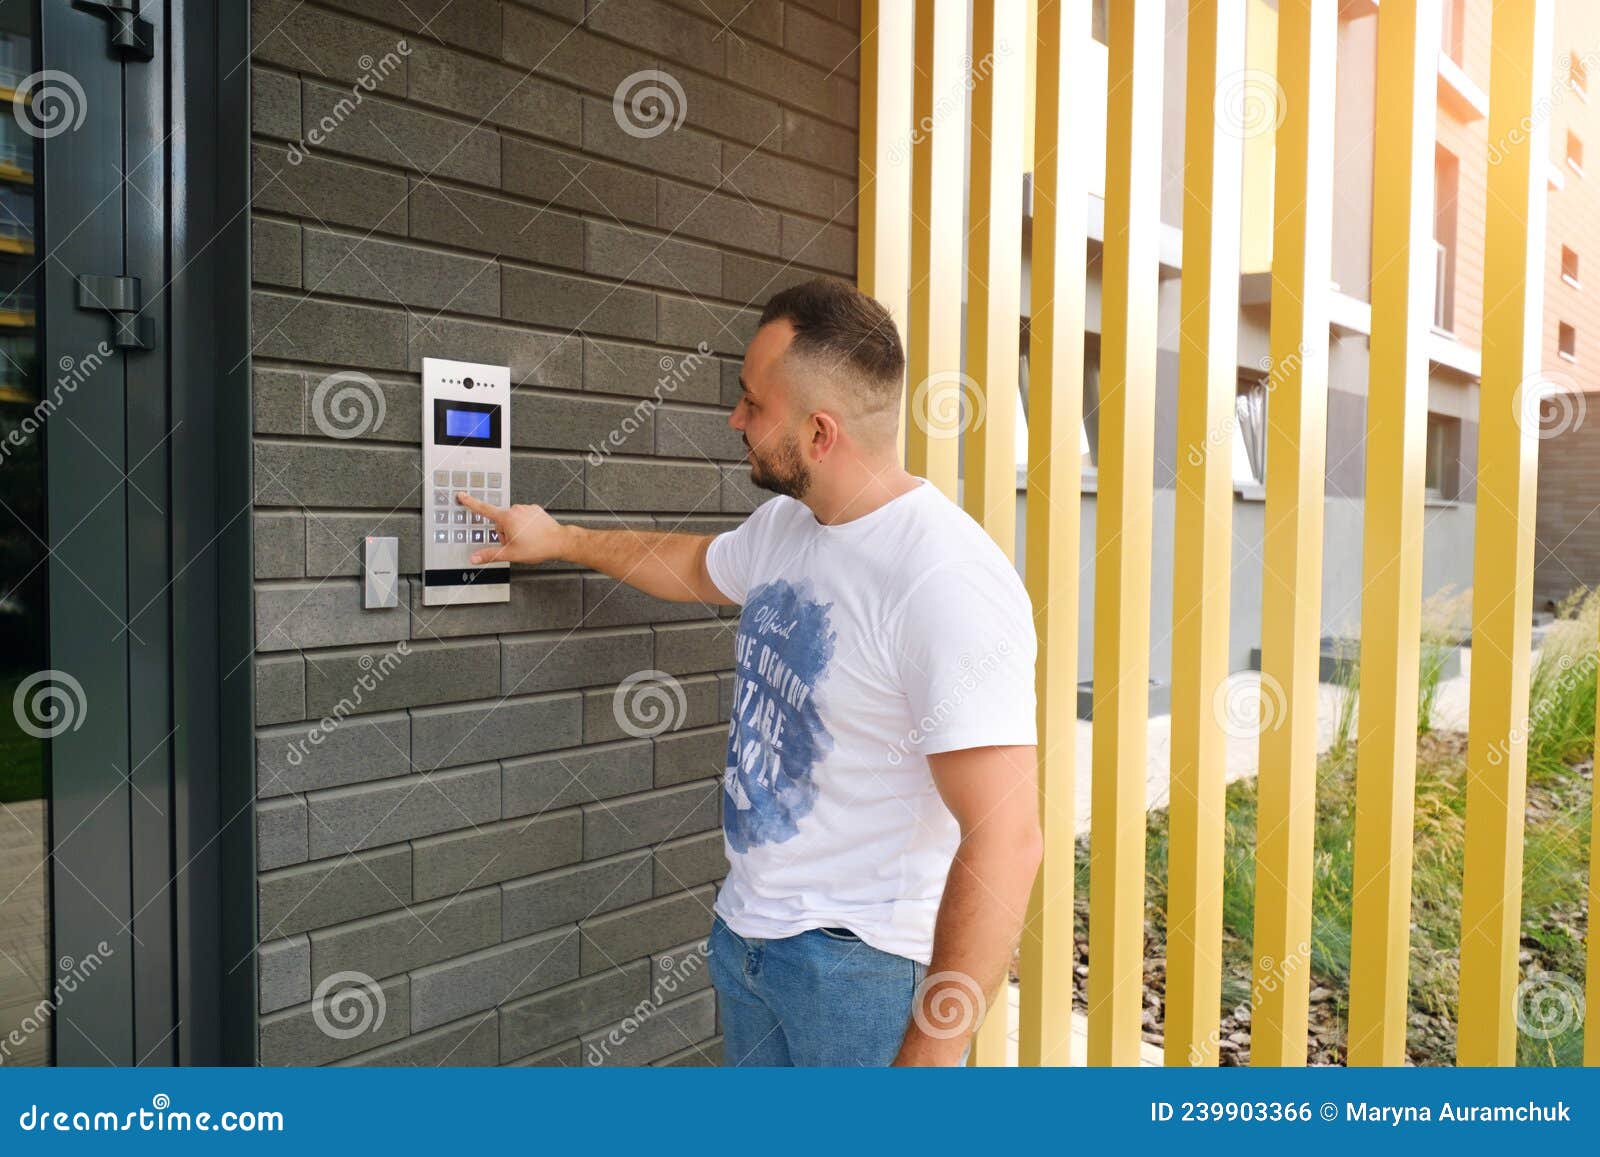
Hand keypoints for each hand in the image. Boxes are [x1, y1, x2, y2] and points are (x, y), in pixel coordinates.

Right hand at [455, 492, 569, 565]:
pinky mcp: (535, 509)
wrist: (559, 541)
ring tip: (526, 539)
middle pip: (500, 521)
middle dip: (504, 532)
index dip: (470, 502)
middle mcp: (516, 510)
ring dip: (515, 528)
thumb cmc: (538, 546)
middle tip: (515, 543)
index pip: (483, 509)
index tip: (462, 495)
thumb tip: (475, 557)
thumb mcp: (510, 553)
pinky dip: (525, 524)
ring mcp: (526, 508)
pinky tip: (532, 533)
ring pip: (512, 519)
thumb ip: (490, 554)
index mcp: (507, 518)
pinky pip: (523, 517)